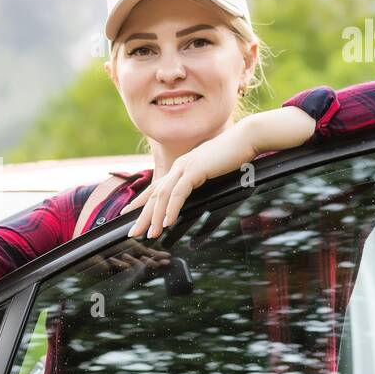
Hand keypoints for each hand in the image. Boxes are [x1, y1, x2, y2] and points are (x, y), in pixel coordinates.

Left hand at [121, 125, 258, 238]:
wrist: (247, 139)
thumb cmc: (233, 155)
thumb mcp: (211, 170)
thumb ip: (200, 181)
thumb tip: (197, 194)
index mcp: (181, 167)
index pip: (156, 186)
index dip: (140, 200)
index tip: (127, 212)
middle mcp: (178, 166)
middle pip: (154, 194)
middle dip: (142, 215)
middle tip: (133, 233)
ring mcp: (185, 167)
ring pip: (163, 196)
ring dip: (155, 217)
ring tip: (150, 234)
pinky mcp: (195, 169)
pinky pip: (178, 193)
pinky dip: (171, 209)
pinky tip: (167, 222)